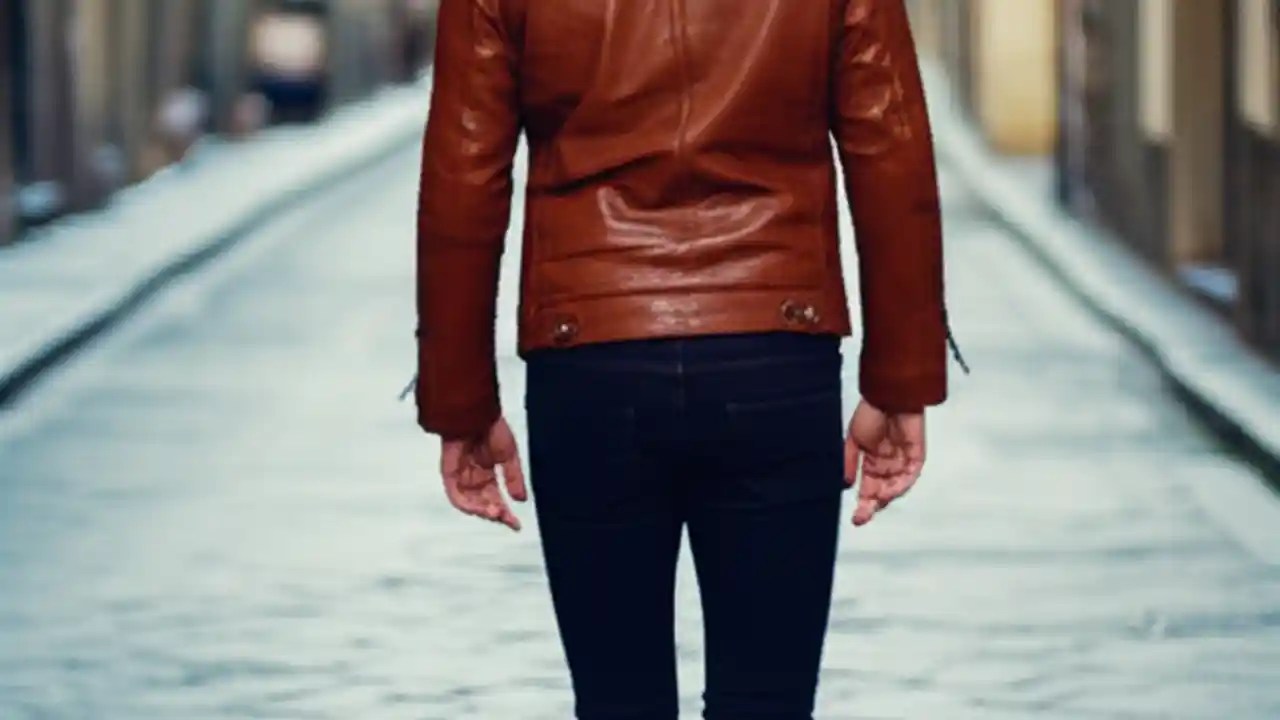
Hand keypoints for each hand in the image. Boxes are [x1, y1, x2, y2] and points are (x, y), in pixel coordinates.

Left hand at [440, 416, 527, 530]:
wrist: (476, 414)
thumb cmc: (491, 427)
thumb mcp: (509, 456)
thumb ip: (514, 478)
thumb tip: (520, 499)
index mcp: (487, 473)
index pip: (496, 498)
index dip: (506, 513)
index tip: (516, 524)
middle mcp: (473, 477)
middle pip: (483, 504)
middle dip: (496, 514)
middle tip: (507, 520)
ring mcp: (461, 477)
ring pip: (470, 503)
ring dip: (483, 511)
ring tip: (496, 513)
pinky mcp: (449, 474)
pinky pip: (456, 496)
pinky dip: (468, 505)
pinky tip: (481, 508)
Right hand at [843, 400, 925, 525]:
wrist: (887, 395)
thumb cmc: (870, 413)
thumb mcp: (852, 440)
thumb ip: (849, 462)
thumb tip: (847, 484)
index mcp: (871, 461)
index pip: (868, 489)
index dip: (862, 504)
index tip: (856, 518)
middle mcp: (887, 464)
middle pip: (881, 492)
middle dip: (872, 506)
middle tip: (863, 516)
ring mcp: (902, 460)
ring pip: (896, 487)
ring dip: (886, 497)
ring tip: (876, 503)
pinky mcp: (916, 455)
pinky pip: (910, 475)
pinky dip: (902, 485)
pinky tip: (891, 491)